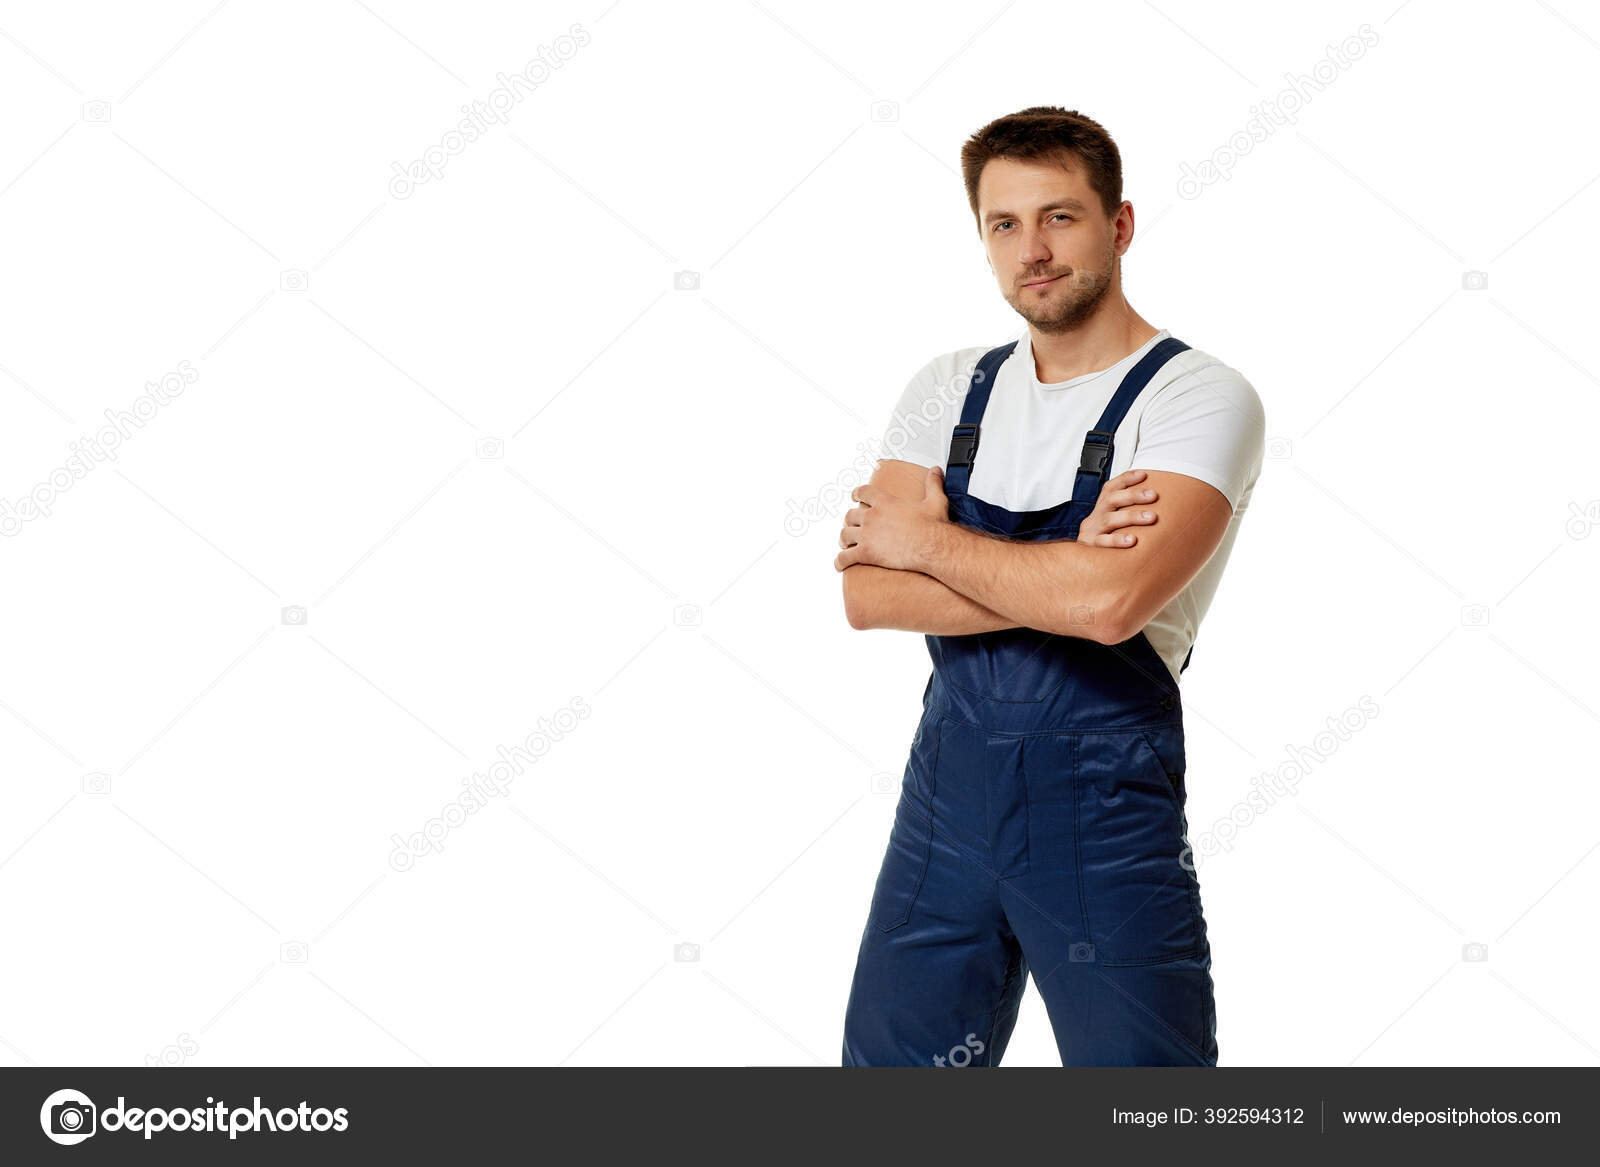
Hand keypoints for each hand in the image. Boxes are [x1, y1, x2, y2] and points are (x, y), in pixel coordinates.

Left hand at [834, 465, 948, 571]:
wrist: (931, 547)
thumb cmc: (933, 527)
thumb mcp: (935, 500)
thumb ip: (933, 484)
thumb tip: (936, 471)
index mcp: (885, 502)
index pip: (864, 492)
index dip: (857, 493)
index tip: (854, 496)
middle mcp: (872, 516)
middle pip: (851, 515)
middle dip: (850, 520)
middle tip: (852, 525)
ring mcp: (867, 535)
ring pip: (845, 534)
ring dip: (844, 539)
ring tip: (845, 543)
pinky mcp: (866, 553)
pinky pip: (846, 557)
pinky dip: (840, 561)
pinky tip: (840, 565)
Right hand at [1076, 468, 1159, 547]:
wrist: (1079, 560)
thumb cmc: (1103, 539)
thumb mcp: (1113, 523)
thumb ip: (1129, 512)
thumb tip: (1156, 504)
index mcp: (1102, 508)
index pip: (1111, 488)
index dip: (1126, 479)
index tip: (1143, 475)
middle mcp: (1096, 516)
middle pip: (1111, 500)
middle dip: (1133, 495)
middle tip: (1153, 495)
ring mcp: (1092, 530)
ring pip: (1109, 520)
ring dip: (1131, 516)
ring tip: (1151, 517)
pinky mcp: (1091, 546)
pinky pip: (1103, 542)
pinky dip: (1117, 540)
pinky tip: (1131, 540)